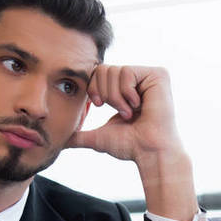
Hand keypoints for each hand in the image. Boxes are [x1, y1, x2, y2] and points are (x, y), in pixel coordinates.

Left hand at [71, 65, 197, 220]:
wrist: (148, 151)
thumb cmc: (129, 146)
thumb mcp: (99, 137)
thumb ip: (80, 136)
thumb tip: (62, 143)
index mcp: (124, 88)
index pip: (97, 73)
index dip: (93, 90)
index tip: (100, 107)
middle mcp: (137, 79)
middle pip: (103, 69)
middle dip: (106, 95)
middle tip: (121, 113)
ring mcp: (148, 75)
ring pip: (114, 71)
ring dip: (117, 98)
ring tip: (131, 112)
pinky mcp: (158, 74)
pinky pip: (127, 72)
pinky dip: (128, 93)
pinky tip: (140, 106)